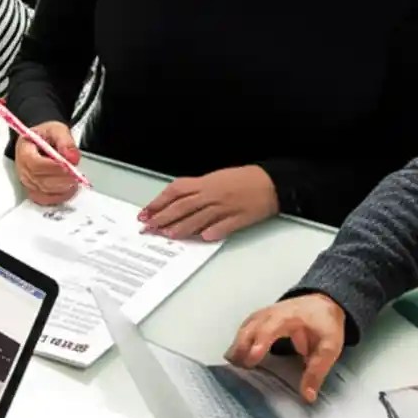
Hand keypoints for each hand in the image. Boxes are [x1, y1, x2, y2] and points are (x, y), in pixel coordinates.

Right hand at [14, 121, 80, 205]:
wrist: (41, 143)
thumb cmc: (46, 137)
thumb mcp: (57, 130)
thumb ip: (66, 141)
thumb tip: (72, 158)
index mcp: (24, 150)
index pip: (35, 164)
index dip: (53, 167)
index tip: (69, 167)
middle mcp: (22, 168)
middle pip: (40, 180)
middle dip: (61, 179)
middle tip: (77, 176)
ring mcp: (27, 182)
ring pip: (43, 191)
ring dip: (62, 188)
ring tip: (75, 181)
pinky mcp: (34, 191)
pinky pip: (45, 199)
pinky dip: (59, 196)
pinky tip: (69, 189)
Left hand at [139, 166, 279, 241]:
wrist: (271, 182)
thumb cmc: (242, 180)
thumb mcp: (215, 179)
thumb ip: (195, 192)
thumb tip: (175, 205)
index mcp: (205, 183)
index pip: (176, 191)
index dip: (158, 202)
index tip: (145, 212)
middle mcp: (212, 194)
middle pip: (182, 206)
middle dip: (162, 217)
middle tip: (148, 227)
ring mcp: (225, 207)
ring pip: (199, 217)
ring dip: (181, 227)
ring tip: (166, 235)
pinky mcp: (239, 218)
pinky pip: (224, 226)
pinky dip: (212, 231)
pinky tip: (201, 238)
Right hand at [226, 293, 346, 402]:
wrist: (321, 303)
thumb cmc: (324, 324)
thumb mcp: (328, 347)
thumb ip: (316, 371)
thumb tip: (307, 396)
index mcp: (289, 317)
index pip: (269, 329)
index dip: (258, 344)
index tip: (251, 361)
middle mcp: (270, 314)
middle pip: (249, 329)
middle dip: (241, 349)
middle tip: (238, 369)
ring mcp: (262, 315)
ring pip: (243, 331)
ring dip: (236, 349)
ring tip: (233, 367)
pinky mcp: (257, 320)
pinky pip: (243, 331)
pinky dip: (237, 345)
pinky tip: (235, 358)